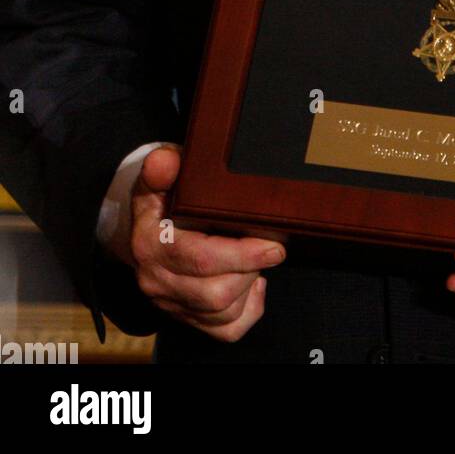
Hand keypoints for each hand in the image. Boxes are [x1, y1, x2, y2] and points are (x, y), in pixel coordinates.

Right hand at [126, 146, 286, 341]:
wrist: (144, 234)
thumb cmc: (162, 202)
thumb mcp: (158, 179)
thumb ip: (162, 168)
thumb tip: (165, 160)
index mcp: (151, 245)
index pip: (200, 259)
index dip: (242, 255)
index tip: (274, 245)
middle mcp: (158, 281)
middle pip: (216, 294)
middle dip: (251, 270)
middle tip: (267, 245)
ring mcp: (171, 305)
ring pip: (223, 314)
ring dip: (249, 287)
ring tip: (256, 259)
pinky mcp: (187, 319)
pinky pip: (225, 331)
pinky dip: (248, 310)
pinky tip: (253, 284)